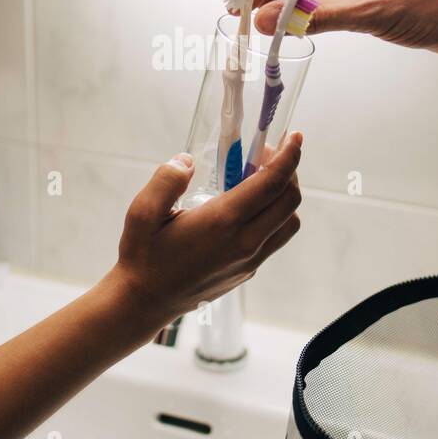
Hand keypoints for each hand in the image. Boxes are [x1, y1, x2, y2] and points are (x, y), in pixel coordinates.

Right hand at [112, 133, 303, 321]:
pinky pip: (275, 238)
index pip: (273, 183)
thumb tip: (187, 161)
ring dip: (284, 196)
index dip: (290, 156)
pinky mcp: (248, 270)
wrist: (145, 302)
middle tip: (264, 156)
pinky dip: (274, 216)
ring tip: (257, 181)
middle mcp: (244, 243)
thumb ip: (166, 180)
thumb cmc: (143, 255)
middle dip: (288, 171)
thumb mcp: (142, 212)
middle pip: (290, 200)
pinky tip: (247, 208)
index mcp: (222, 222)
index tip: (295, 136)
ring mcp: (250, 260)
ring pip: (289, 222)